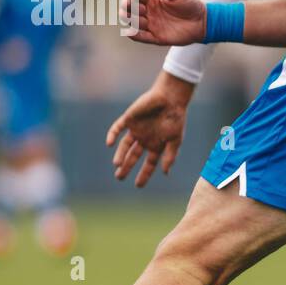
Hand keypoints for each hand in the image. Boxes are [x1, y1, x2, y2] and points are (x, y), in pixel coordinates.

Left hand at [105, 72, 194, 186]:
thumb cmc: (176, 119)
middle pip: (133, 156)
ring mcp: (136, 129)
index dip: (144, 174)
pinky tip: (110, 144)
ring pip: (124, 145)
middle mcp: (145, 139)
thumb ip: (170, 156)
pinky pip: (117, 128)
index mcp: (156, 145)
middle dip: (126, 167)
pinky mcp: (129, 119)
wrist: (171, 99)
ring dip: (120, 155)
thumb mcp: (176, 140)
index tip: (138, 185)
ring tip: (116, 165)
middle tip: (119, 177)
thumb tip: (165, 173)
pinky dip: (113, 135)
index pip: (148, 163)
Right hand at [120, 0, 207, 45]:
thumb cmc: (190, 5)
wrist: (202, 22)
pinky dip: (134, 35)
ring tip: (135, 18)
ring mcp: (152, 25)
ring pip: (133, 22)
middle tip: (133, 7)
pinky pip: (142, 37)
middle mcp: (149, 12)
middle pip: (130, 9)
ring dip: (130, 20)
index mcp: (152, 0)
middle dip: (128, 7)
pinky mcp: (157, 37)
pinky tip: (130, 32)